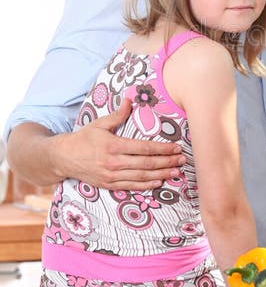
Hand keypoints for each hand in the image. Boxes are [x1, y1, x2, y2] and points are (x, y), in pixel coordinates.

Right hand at [50, 98, 185, 189]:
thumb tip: (129, 99)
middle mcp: (114, 162)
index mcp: (114, 146)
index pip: (145, 148)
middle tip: (182, 160)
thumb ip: (117, 115)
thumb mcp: (99, 124)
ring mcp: (111, 176)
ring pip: (142, 177)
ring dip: (161, 175)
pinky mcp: (109, 184)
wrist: (63, 158)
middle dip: (167, 162)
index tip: (176, 148)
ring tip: (176, 172)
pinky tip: (158, 183)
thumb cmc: (83, 138)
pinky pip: (132, 186)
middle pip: (147, 164)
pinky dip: (146, 185)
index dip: (163, 149)